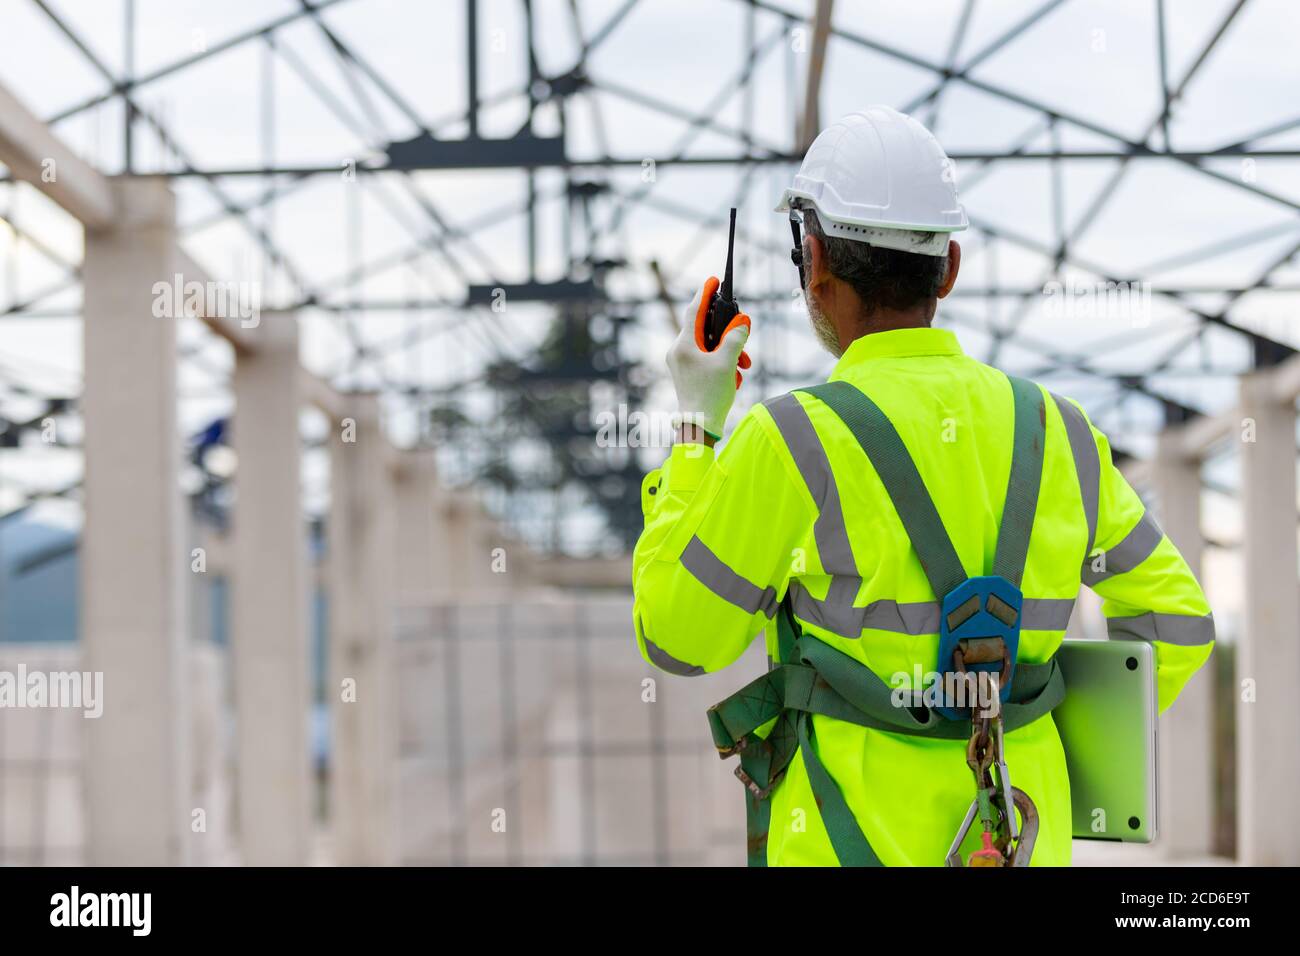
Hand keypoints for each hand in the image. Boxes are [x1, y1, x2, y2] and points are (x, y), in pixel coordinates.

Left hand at [666, 277, 750, 439]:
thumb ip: (735, 339)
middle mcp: (678, 351)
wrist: (698, 427)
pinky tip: (734, 375)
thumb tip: (742, 322)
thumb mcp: (727, 363)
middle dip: (728, 332)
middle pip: (705, 329)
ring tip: (743, 365)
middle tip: (743, 334)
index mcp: (684, 345)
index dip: (705, 293)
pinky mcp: (686, 373)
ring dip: (729, 351)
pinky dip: (722, 362)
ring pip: (709, 345)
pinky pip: (706, 358)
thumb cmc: (710, 396)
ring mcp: (681, 363)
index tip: (713, 280)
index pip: (695, 310)